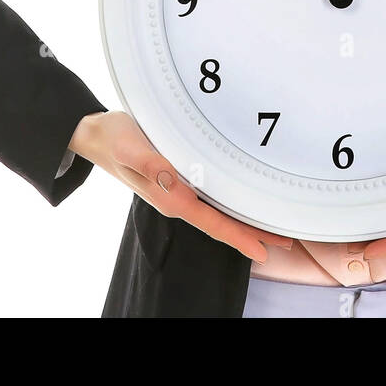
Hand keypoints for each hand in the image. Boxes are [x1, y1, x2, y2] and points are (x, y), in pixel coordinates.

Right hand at [69, 111, 293, 262]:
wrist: (96, 135)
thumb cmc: (114, 138)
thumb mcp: (130, 147)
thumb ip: (151, 165)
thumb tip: (176, 184)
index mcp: (170, 198)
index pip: (212, 223)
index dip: (240, 237)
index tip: (265, 250)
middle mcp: (177, 200)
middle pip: (222, 223)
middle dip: (254, 233)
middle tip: (289, 240)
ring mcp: (178, 193)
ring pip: (219, 213)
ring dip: (246, 220)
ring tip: (277, 227)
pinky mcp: (179, 181)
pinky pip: (212, 199)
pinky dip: (233, 204)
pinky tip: (245, 203)